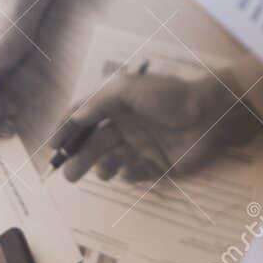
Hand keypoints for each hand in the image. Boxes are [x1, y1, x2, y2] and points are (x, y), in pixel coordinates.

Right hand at [49, 68, 257, 182]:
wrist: (210, 116)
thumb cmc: (169, 97)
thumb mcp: (128, 88)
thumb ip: (98, 102)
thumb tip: (76, 117)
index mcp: (116, 105)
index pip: (83, 117)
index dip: (65, 131)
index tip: (52, 146)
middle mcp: (126, 125)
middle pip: (93, 144)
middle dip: (78, 158)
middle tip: (67, 173)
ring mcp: (141, 146)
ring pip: (110, 161)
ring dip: (101, 168)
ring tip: (101, 171)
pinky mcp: (157, 165)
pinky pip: (134, 174)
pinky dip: (128, 174)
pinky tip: (130, 169)